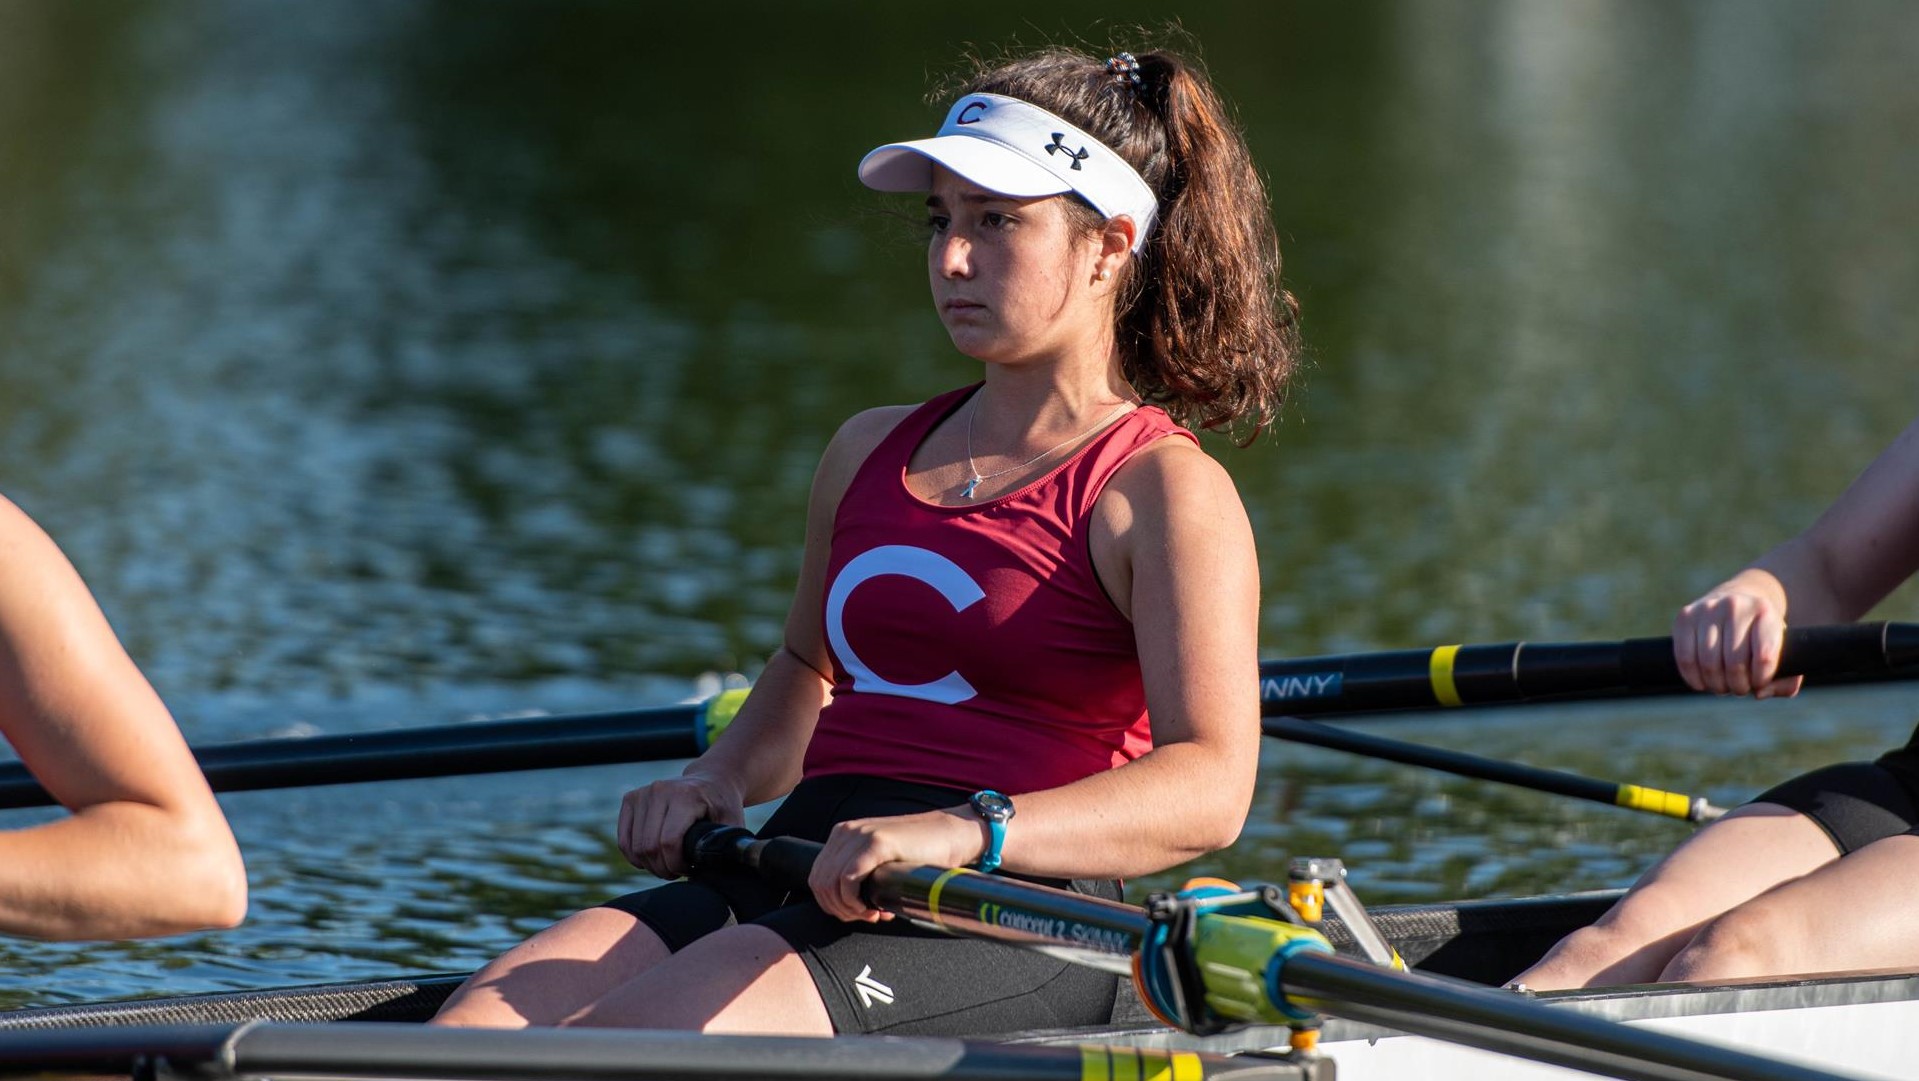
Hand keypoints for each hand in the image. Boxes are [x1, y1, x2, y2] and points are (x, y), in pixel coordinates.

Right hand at [617, 772, 744, 879]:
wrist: (712, 780)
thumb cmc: (723, 805)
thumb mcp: (733, 823)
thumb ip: (725, 846)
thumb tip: (715, 871)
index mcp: (685, 796)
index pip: (668, 842)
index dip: (676, 865)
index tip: (690, 869)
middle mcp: (659, 790)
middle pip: (649, 847)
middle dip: (664, 869)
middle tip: (679, 872)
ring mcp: (642, 793)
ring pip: (634, 847)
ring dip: (650, 865)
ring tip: (668, 865)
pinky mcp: (631, 799)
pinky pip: (624, 840)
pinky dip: (635, 856)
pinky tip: (652, 859)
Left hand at [807, 809, 985, 922]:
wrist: (950, 835)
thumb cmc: (920, 853)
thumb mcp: (880, 860)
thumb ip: (860, 873)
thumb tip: (844, 906)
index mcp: (843, 834)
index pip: (817, 877)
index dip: (832, 904)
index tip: (857, 914)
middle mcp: (846, 831)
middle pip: (820, 883)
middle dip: (839, 909)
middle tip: (866, 917)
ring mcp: (859, 835)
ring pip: (830, 884)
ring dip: (848, 909)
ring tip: (872, 914)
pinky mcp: (875, 843)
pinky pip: (847, 880)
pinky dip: (855, 902)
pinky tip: (873, 909)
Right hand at [1673, 586, 1801, 698]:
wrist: (1738, 598)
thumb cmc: (1761, 634)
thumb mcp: (1785, 651)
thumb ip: (1786, 681)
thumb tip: (1758, 693)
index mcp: (1765, 612)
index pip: (1764, 656)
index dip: (1761, 679)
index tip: (1758, 683)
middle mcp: (1735, 606)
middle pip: (1734, 663)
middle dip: (1737, 686)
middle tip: (1739, 689)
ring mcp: (1707, 609)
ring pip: (1708, 663)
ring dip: (1716, 685)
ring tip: (1722, 686)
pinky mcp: (1684, 617)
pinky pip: (1685, 657)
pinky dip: (1693, 678)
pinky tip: (1702, 683)